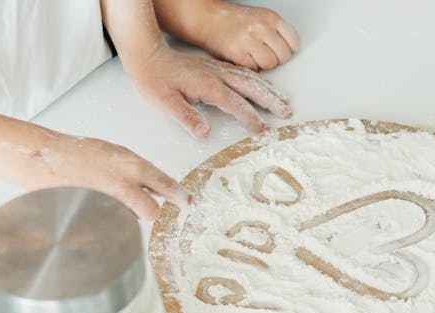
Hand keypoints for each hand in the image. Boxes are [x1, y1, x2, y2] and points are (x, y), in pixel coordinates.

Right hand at [50, 135, 189, 219]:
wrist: (46, 158)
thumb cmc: (78, 153)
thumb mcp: (114, 154)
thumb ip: (135, 171)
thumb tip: (154, 187)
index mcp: (132, 164)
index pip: (166, 185)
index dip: (180, 197)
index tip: (189, 203)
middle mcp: (125, 184)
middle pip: (152, 212)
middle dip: (148, 211)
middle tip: (139, 205)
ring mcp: (110, 202)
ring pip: (131, 219)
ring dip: (125, 214)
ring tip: (104, 198)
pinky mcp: (97, 216)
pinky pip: (113, 224)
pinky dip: (109, 220)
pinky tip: (95, 206)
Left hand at [124, 45, 291, 138]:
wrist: (148, 56)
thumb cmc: (154, 80)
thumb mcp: (165, 102)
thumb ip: (186, 117)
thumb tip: (204, 133)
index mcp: (207, 85)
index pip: (235, 103)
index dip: (249, 117)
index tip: (261, 129)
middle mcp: (217, 75)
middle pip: (251, 88)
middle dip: (271, 101)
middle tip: (287, 113)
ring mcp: (218, 69)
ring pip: (250, 79)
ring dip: (269, 90)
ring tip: (284, 101)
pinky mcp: (216, 67)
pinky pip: (243, 73)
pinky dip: (258, 80)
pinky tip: (264, 86)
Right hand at [198, 3, 300, 70]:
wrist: (206, 18)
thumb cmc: (233, 20)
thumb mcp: (260, 17)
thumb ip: (275, 30)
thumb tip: (290, 49)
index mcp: (270, 17)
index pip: (294, 42)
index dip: (288, 49)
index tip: (282, 51)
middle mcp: (261, 27)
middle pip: (283, 56)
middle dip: (276, 58)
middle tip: (264, 54)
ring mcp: (248, 40)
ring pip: (270, 64)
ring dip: (263, 65)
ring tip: (253, 57)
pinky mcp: (236, 53)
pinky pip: (254, 69)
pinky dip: (250, 67)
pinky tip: (243, 58)